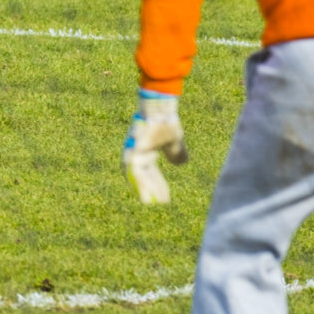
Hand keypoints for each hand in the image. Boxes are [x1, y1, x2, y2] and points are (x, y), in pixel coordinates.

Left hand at [123, 90, 188, 204]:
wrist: (161, 109)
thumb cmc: (166, 122)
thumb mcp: (175, 142)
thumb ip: (177, 153)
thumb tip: (181, 163)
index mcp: (146, 152)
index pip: (150, 173)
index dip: (158, 185)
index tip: (165, 199)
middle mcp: (137, 153)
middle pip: (142, 176)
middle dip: (151, 190)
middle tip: (158, 204)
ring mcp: (133, 151)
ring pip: (137, 175)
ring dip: (144, 189)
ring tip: (150, 203)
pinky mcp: (133, 149)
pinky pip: (135, 169)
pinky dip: (140, 181)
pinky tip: (145, 190)